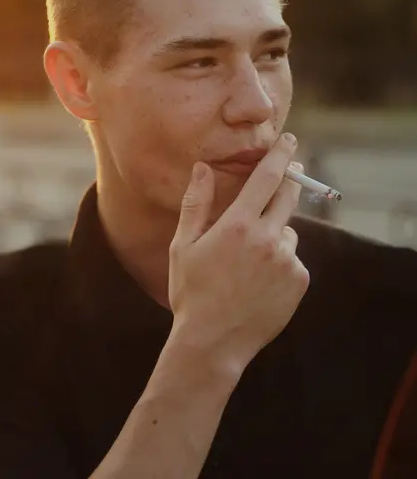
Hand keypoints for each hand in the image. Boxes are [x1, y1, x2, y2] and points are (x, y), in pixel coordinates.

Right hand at [168, 133, 308, 371]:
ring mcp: (286, 261)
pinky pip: (293, 259)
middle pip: (288, 197)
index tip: (289, 141)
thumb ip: (196, 203)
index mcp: (238, 225)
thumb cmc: (192, 291)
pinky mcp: (299, 281)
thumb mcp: (184, 245)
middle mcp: (268, 239)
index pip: (266, 178)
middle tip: (289, 175)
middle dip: (290, 182)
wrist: (213, 342)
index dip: (280, 156)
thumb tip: (202, 168)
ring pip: (288, 232)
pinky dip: (281, 262)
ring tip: (250, 262)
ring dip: (276, 235)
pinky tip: (260, 282)